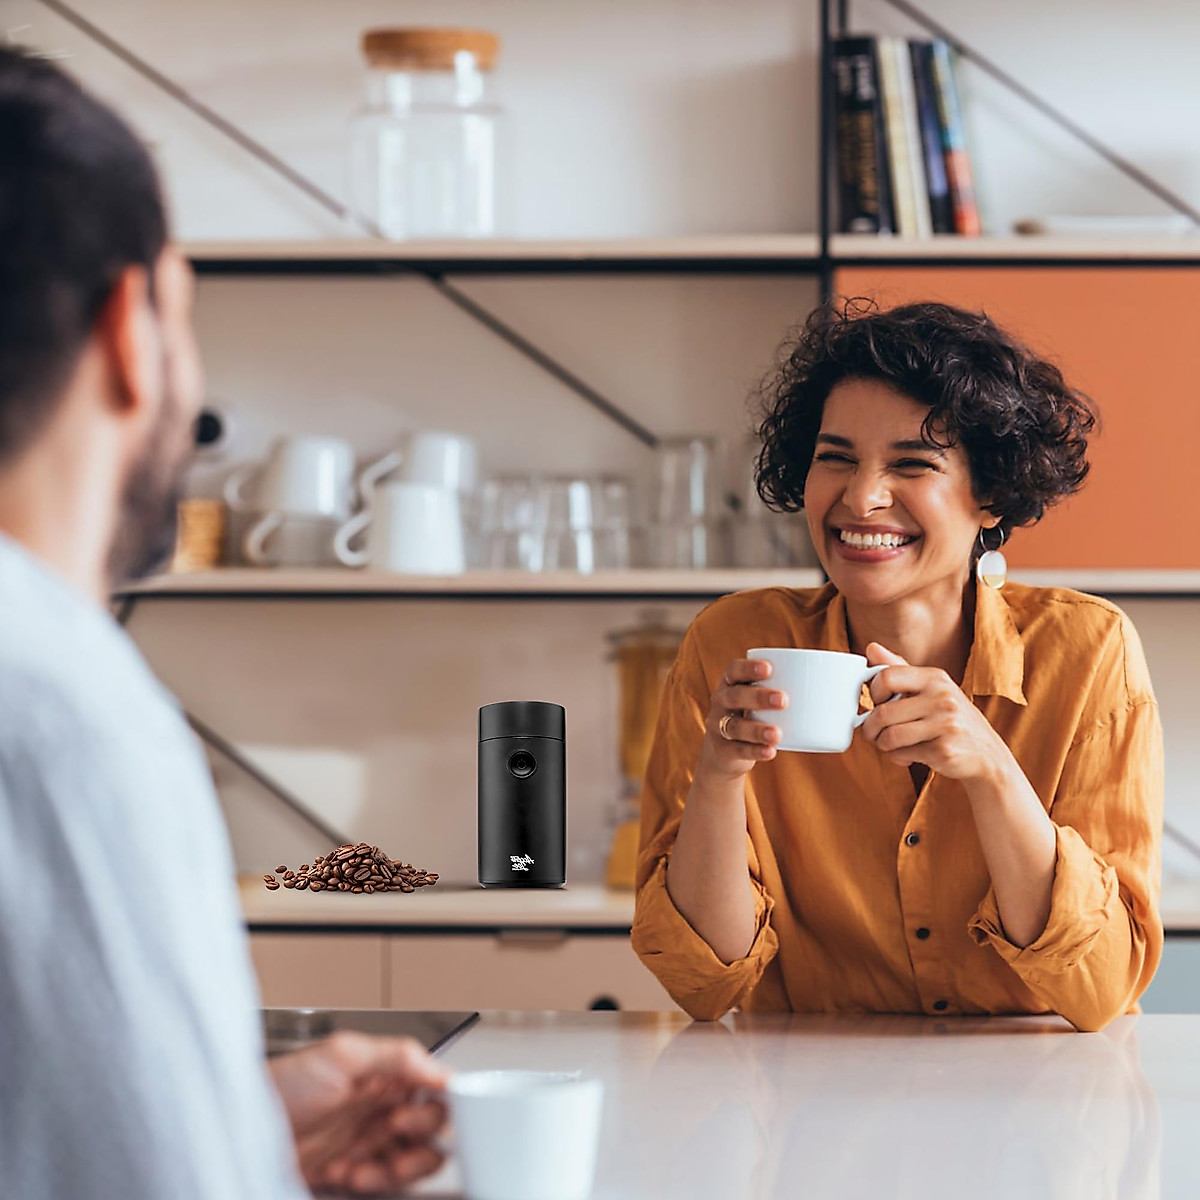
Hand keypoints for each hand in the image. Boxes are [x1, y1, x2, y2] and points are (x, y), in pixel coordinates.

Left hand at [269, 1031, 448, 1194]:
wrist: (239, 1132)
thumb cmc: (281, 1084)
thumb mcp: (341, 1055)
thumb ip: (396, 1056)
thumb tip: (441, 1068)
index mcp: (388, 1071)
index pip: (438, 1085)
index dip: (443, 1099)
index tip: (427, 1109)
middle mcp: (383, 1103)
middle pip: (435, 1126)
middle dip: (421, 1134)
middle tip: (393, 1129)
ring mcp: (369, 1138)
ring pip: (417, 1159)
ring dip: (401, 1165)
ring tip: (371, 1163)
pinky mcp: (354, 1170)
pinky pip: (385, 1181)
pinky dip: (374, 1181)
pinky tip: (348, 1173)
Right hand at [696, 657, 787, 781]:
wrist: (727, 754)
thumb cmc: (757, 717)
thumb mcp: (763, 701)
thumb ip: (791, 689)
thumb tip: (849, 680)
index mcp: (731, 684)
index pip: (734, 670)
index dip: (748, 667)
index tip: (770, 668)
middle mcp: (721, 703)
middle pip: (734, 696)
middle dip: (757, 696)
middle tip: (784, 700)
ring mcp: (718, 728)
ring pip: (734, 726)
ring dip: (757, 729)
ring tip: (778, 733)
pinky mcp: (723, 751)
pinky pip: (737, 750)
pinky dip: (755, 751)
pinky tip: (771, 751)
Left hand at [858, 642, 1011, 783]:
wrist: (988, 755)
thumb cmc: (952, 719)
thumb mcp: (932, 689)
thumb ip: (900, 669)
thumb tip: (871, 648)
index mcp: (936, 678)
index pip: (887, 676)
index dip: (873, 692)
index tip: (877, 702)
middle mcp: (942, 698)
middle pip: (883, 712)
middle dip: (870, 728)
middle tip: (872, 732)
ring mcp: (945, 724)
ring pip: (889, 736)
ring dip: (882, 744)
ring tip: (890, 744)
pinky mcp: (944, 750)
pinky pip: (902, 754)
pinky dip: (898, 757)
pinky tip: (909, 755)